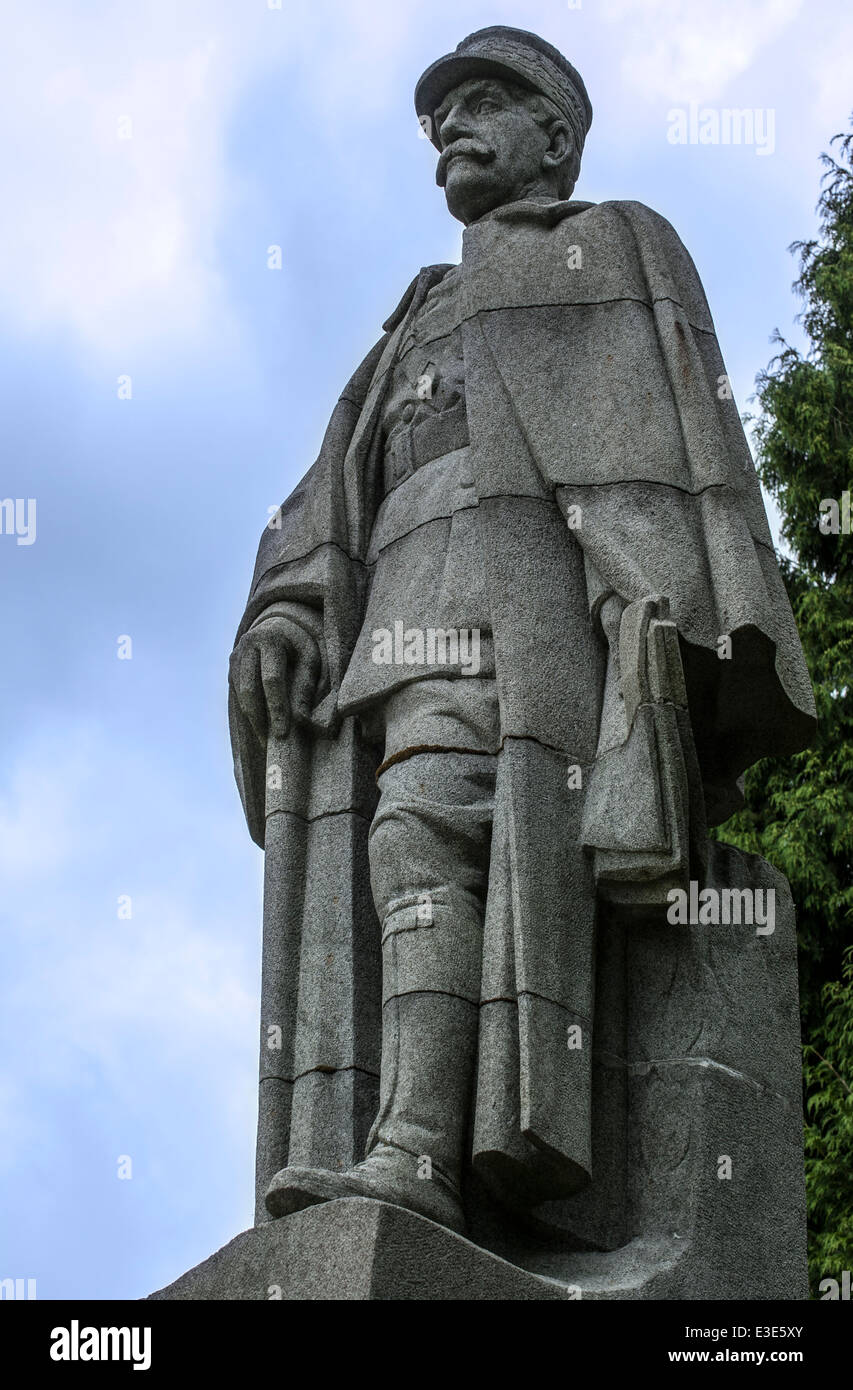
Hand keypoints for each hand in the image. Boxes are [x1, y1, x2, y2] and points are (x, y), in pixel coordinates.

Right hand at [230, 616, 319, 741]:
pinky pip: (237, 692)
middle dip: (260, 718)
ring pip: (240, 693)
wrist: (281, 625)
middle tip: (270, 742)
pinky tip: (259, 726)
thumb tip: (300, 719)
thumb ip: (308, 685)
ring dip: (251, 718)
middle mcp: (248, 645)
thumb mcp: (312, 659)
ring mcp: (236, 655)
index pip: (272, 680)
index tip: (283, 732)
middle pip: (249, 689)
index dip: (277, 708)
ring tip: (265, 740)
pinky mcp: (232, 665)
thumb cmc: (302, 645)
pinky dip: (247, 710)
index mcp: (270, 639)